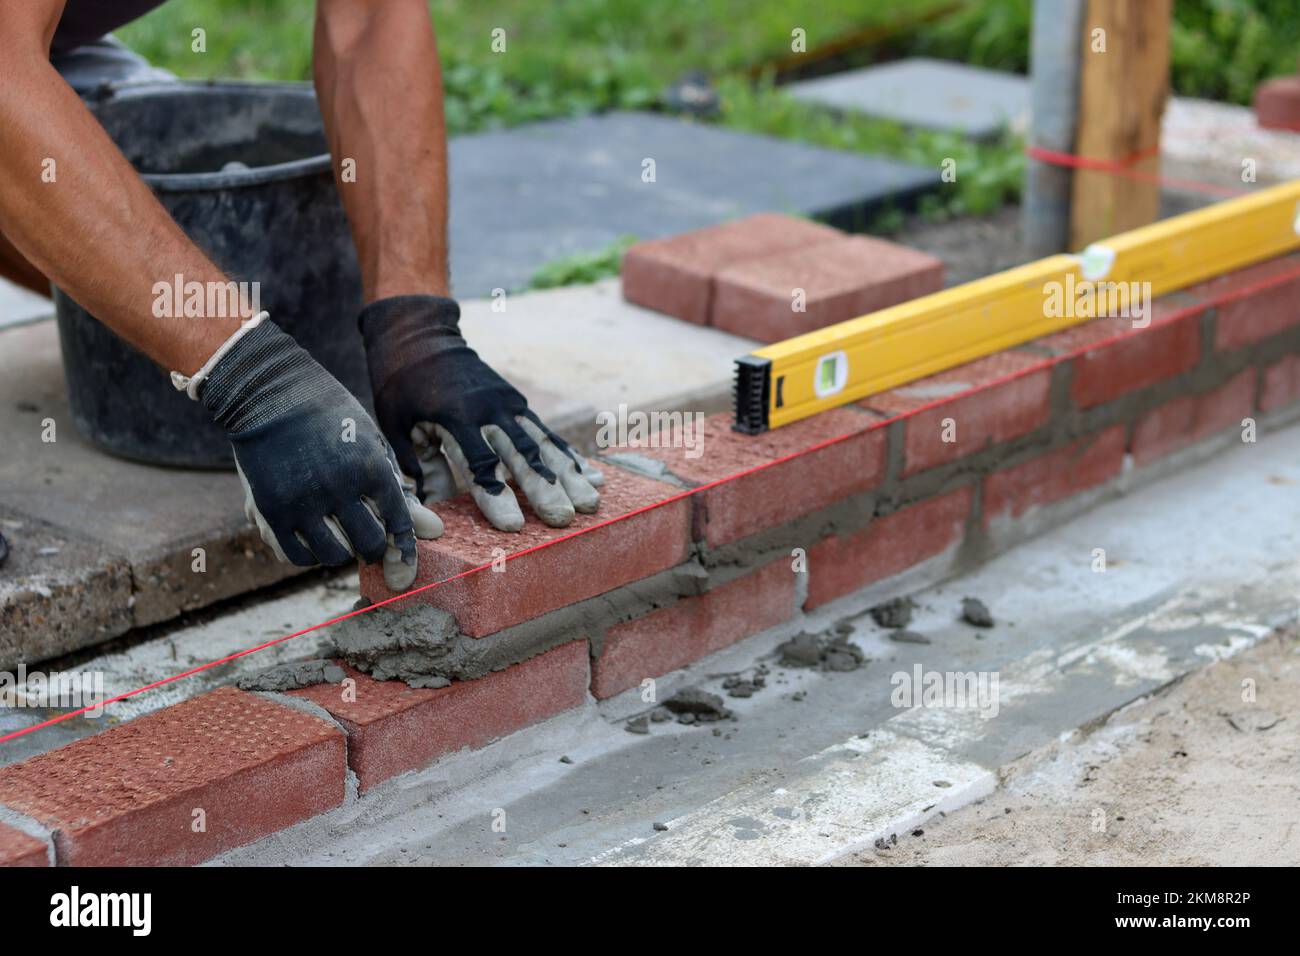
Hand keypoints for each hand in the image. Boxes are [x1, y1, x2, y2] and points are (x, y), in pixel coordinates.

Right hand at [200, 318, 441, 589]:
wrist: (270, 394)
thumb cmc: (331, 418)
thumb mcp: (372, 445)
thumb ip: (400, 490)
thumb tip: (437, 531)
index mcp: (370, 468)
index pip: (399, 523)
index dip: (405, 546)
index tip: (406, 561)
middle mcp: (339, 488)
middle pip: (369, 544)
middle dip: (374, 549)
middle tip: (369, 543)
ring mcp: (303, 501)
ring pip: (334, 555)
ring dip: (342, 552)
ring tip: (339, 536)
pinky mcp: (271, 511)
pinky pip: (298, 556)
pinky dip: (310, 555)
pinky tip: (314, 539)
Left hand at [359, 295, 602, 530]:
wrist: (422, 338)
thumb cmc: (401, 387)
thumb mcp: (395, 424)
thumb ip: (416, 465)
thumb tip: (428, 509)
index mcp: (455, 416)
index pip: (480, 463)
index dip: (497, 495)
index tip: (513, 526)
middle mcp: (489, 409)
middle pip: (521, 455)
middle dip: (544, 489)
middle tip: (563, 519)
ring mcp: (508, 404)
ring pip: (542, 444)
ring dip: (568, 476)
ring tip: (590, 504)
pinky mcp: (518, 404)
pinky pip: (546, 434)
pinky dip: (568, 456)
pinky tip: (590, 477)